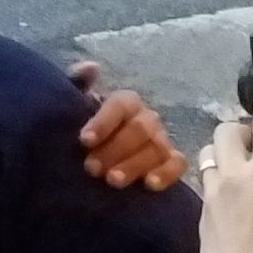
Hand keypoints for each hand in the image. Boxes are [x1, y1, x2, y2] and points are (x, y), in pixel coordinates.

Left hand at [71, 61, 184, 190]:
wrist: (96, 159)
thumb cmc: (88, 132)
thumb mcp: (75, 107)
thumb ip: (77, 84)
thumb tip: (91, 68)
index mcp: (125, 103)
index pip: (120, 104)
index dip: (104, 121)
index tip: (84, 141)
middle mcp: (146, 119)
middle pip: (139, 129)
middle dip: (115, 149)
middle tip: (91, 168)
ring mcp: (161, 141)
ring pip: (156, 148)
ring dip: (134, 165)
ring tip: (112, 181)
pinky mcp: (170, 162)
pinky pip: (177, 164)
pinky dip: (166, 173)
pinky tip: (149, 184)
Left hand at [200, 59, 252, 252]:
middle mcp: (236, 175)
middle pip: (228, 129)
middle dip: (241, 129)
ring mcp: (214, 194)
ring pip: (212, 155)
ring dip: (226, 155)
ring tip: (243, 174)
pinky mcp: (202, 213)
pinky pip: (209, 184)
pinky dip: (221, 183)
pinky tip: (236, 205)